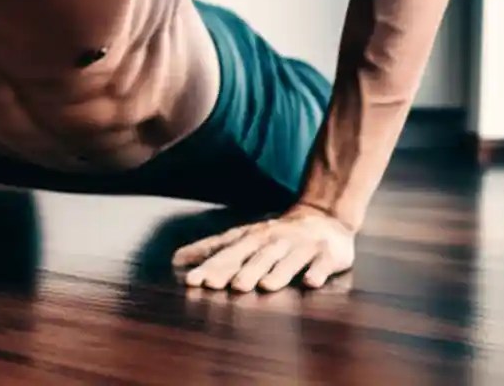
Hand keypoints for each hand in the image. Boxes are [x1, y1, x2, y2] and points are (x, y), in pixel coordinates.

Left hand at [171, 204, 354, 291]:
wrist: (324, 218)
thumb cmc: (275, 236)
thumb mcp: (242, 238)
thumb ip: (212, 250)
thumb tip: (176, 259)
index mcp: (251, 238)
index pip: (227, 253)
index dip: (209, 266)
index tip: (191, 280)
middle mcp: (274, 241)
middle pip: (253, 256)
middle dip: (236, 270)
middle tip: (219, 285)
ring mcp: (301, 246)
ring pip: (286, 260)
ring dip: (275, 272)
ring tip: (262, 286)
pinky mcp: (327, 254)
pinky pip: (322, 264)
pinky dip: (317, 273)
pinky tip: (310, 283)